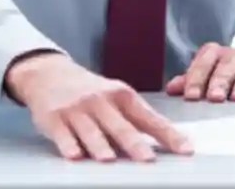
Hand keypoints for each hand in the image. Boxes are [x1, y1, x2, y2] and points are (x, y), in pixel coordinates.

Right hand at [5, 53, 192, 161]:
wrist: (49, 74)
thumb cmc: (90, 92)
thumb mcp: (115, 97)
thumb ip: (136, 119)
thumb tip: (166, 142)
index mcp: (122, 96)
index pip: (150, 118)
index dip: (169, 135)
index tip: (185, 149)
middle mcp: (101, 101)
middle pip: (121, 127)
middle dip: (135, 144)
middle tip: (148, 159)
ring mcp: (77, 110)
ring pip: (91, 131)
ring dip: (101, 146)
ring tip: (109, 159)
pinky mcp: (54, 118)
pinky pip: (62, 135)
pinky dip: (69, 145)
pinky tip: (75, 155)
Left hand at [165, 42, 234, 101]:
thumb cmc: (224, 75)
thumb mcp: (205, 76)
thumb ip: (189, 82)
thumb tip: (171, 89)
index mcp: (215, 54)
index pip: (204, 62)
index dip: (196, 78)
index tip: (191, 96)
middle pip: (226, 65)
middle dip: (220, 81)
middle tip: (215, 97)